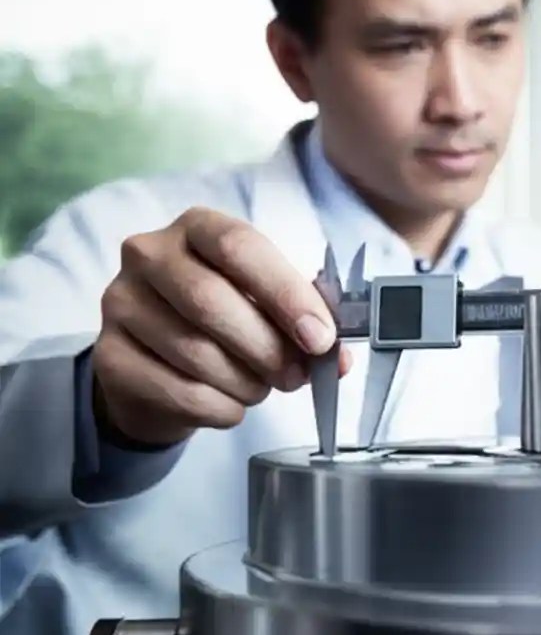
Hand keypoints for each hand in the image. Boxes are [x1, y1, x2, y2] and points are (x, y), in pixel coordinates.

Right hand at [92, 207, 351, 445]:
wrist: (160, 365)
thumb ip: (305, 319)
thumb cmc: (226, 322)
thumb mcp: (267, 305)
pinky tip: (232, 404)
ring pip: (195, 351)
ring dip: (246, 381)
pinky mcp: (109, 356)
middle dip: (267, 347)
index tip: (319, 336)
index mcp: (198, 228)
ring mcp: (120, 303)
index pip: (239, 246)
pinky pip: (177, 390)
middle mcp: (149, 254)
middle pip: (211, 300)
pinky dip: (220, 407)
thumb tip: (338, 357)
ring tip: (262, 386)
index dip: (285, 293)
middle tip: (296, 375)